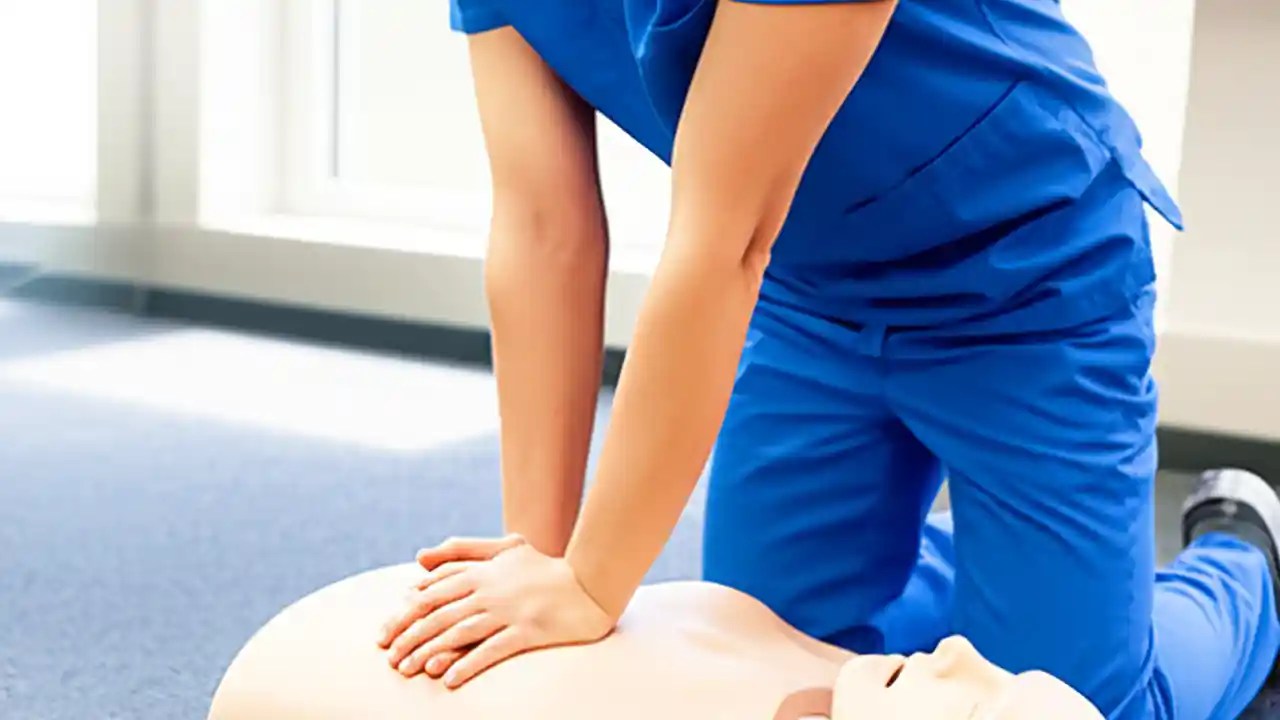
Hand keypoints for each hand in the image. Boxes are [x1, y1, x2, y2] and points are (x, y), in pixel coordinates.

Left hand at [378, 539, 614, 687]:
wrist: (590, 582)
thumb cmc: (545, 566)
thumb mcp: (506, 547)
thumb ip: (464, 550)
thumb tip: (420, 557)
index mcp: (482, 571)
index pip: (432, 592)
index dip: (404, 613)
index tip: (385, 632)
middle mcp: (490, 590)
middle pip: (439, 614)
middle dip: (409, 637)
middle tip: (390, 659)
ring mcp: (509, 611)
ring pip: (459, 632)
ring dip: (430, 652)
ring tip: (410, 670)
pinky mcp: (528, 630)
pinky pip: (492, 650)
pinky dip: (468, 664)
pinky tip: (449, 679)